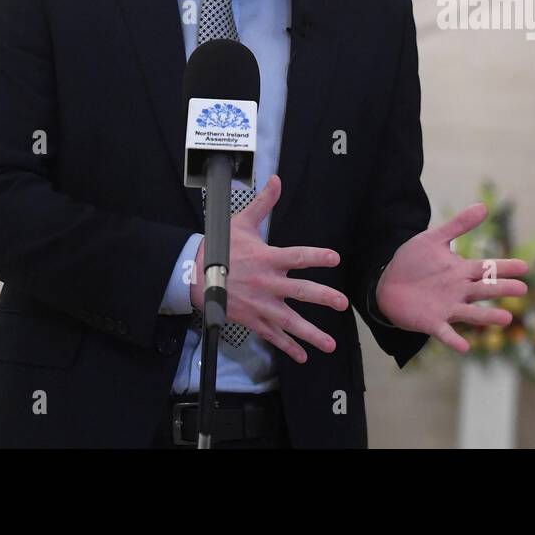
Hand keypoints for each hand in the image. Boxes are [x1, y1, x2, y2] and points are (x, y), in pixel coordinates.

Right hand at [190, 175, 348, 363]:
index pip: (296, 256)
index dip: (315, 256)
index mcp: (267, 259)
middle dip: (322, 298)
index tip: (334, 259)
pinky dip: (288, 347)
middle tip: (341, 303)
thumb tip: (276, 179)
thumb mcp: (241, 222)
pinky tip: (304, 356)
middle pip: (299, 292)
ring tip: (330, 344)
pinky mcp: (252, 320)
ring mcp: (260, 305)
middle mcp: (267, 284)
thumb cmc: (220, 247)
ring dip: (311, 334)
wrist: (193, 276)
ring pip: (289, 322)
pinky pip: (273, 336)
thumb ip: (264, 203)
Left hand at [375, 202, 529, 351]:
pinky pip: (446, 333)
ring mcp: (447, 307)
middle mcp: (459, 290)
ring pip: (471, 313)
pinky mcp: (432, 322)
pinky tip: (465, 347)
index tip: (524, 266)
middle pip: (485, 289)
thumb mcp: (434, 239)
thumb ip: (458, 225)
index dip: (505, 267)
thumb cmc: (414, 261)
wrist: (387, 283)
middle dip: (502, 289)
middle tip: (522, 289)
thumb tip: (484, 206)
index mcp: (461, 271)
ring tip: (506, 319)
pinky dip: (454, 340)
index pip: (487, 268)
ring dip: (487, 317)